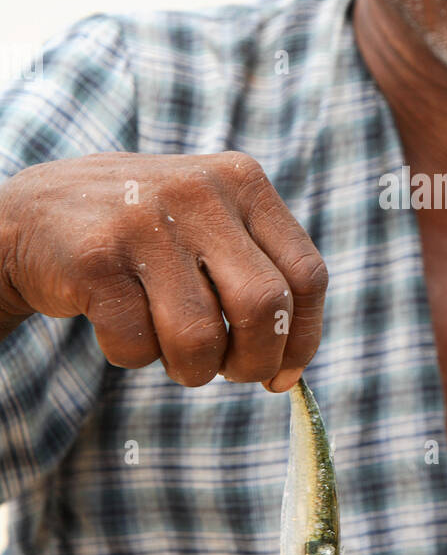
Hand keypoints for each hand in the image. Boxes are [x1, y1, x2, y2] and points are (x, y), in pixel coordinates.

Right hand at [0, 152, 327, 390]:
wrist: (31, 212)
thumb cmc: (142, 235)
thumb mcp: (209, 224)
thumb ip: (257, 275)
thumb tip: (291, 369)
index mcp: (243, 180)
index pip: (306, 274)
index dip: (302, 337)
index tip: (283, 374)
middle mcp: (200, 192)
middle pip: (265, 307)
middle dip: (252, 361)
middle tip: (230, 374)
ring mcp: (146, 221)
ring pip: (200, 337)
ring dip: (190, 369)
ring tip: (171, 353)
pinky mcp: (96, 258)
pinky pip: (138, 344)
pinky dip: (133, 356)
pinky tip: (119, 327)